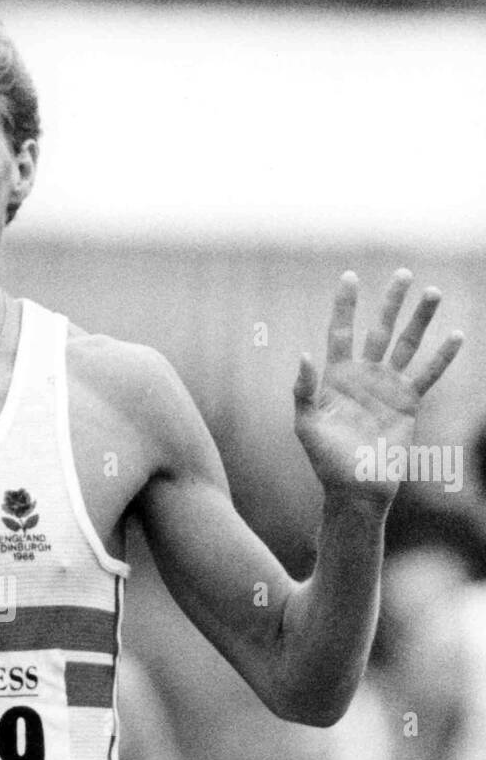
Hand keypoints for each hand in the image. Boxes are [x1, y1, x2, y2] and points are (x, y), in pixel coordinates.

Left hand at [293, 269, 463, 507]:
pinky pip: (427, 375)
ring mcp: (387, 388)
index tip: (351, 277)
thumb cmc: (325, 460)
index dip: (345, 305)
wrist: (356, 487)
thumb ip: (302, 390)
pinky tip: (456, 335)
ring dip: (420, 320)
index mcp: (336, 378)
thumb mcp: (306, 425)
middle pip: (379, 330)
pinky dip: (442, 357)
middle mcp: (364, 377)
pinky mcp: (408, 404)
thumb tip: (304, 354)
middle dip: (391, 302)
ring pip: (407, 345)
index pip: (341, 333)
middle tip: (404, 273)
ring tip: (433, 292)